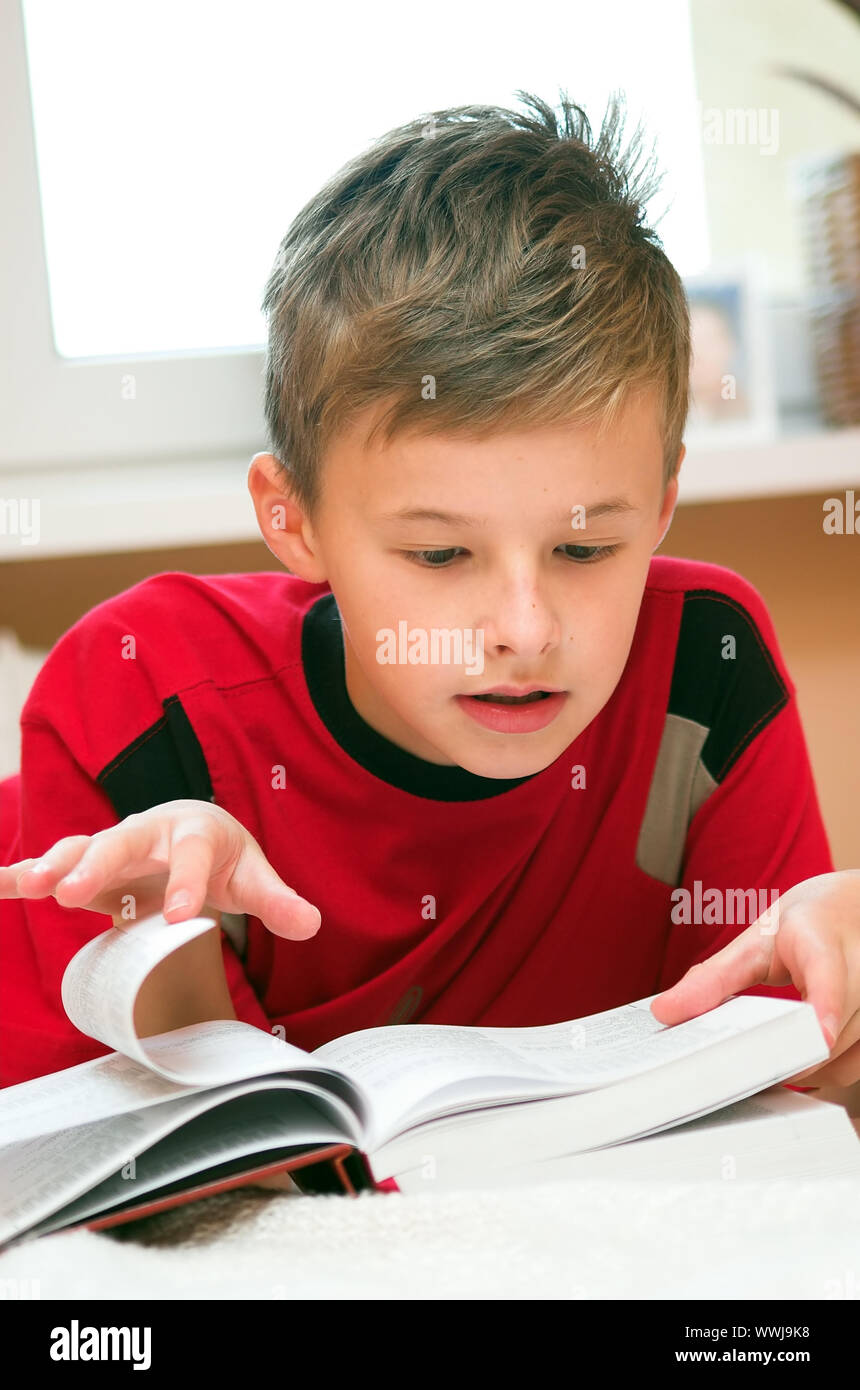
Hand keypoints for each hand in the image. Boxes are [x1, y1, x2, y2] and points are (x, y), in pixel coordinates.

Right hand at [0, 798, 320, 939]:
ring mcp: (116, 846)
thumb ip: (278, 901)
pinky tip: (0, 883)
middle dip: (100, 863)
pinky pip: (51, 866)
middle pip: (125, 841)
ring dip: (55, 864)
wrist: (194, 833)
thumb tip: (311, 923)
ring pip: (83, 848)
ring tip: (30, 885)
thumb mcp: (254, 877)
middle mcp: (152, 831)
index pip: (195, 856)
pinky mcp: (89, 866)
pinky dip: (21, 874)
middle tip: (75, 891)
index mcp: (198, 831)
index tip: (181, 918)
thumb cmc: (225, 858)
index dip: (188, 884)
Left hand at [650, 870, 859, 1087]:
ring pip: (841, 1059)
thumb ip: (714, 977)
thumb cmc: (813, 922)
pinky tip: (796, 1067)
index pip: (831, 976)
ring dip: (802, 1069)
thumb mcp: (759, 938)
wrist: (859, 910)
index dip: (827, 1007)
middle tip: (735, 1073)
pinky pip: (854, 1066)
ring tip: (762, 1067)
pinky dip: (824, 1072)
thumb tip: (665, 1012)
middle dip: (782, 1057)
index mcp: (824, 940)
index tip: (818, 1037)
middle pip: (828, 1032)